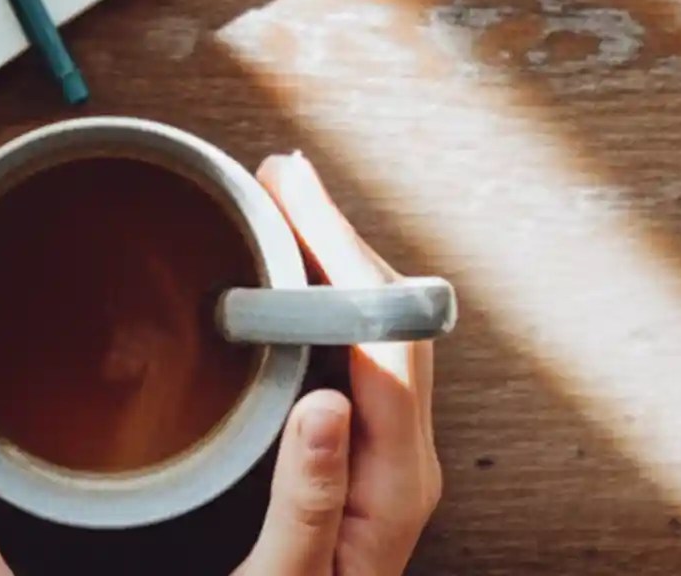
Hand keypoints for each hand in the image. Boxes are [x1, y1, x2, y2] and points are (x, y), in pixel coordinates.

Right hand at [235, 153, 441, 575]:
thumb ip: (310, 505)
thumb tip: (322, 404)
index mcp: (398, 481)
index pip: (384, 334)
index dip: (340, 252)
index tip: (292, 194)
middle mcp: (403, 454)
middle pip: (386, 314)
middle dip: (334, 235)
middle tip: (277, 175)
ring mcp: (382, 449)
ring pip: (371, 324)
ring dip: (329, 257)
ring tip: (280, 205)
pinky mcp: (356, 449)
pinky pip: (348, 348)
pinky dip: (317, 296)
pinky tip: (282, 277)